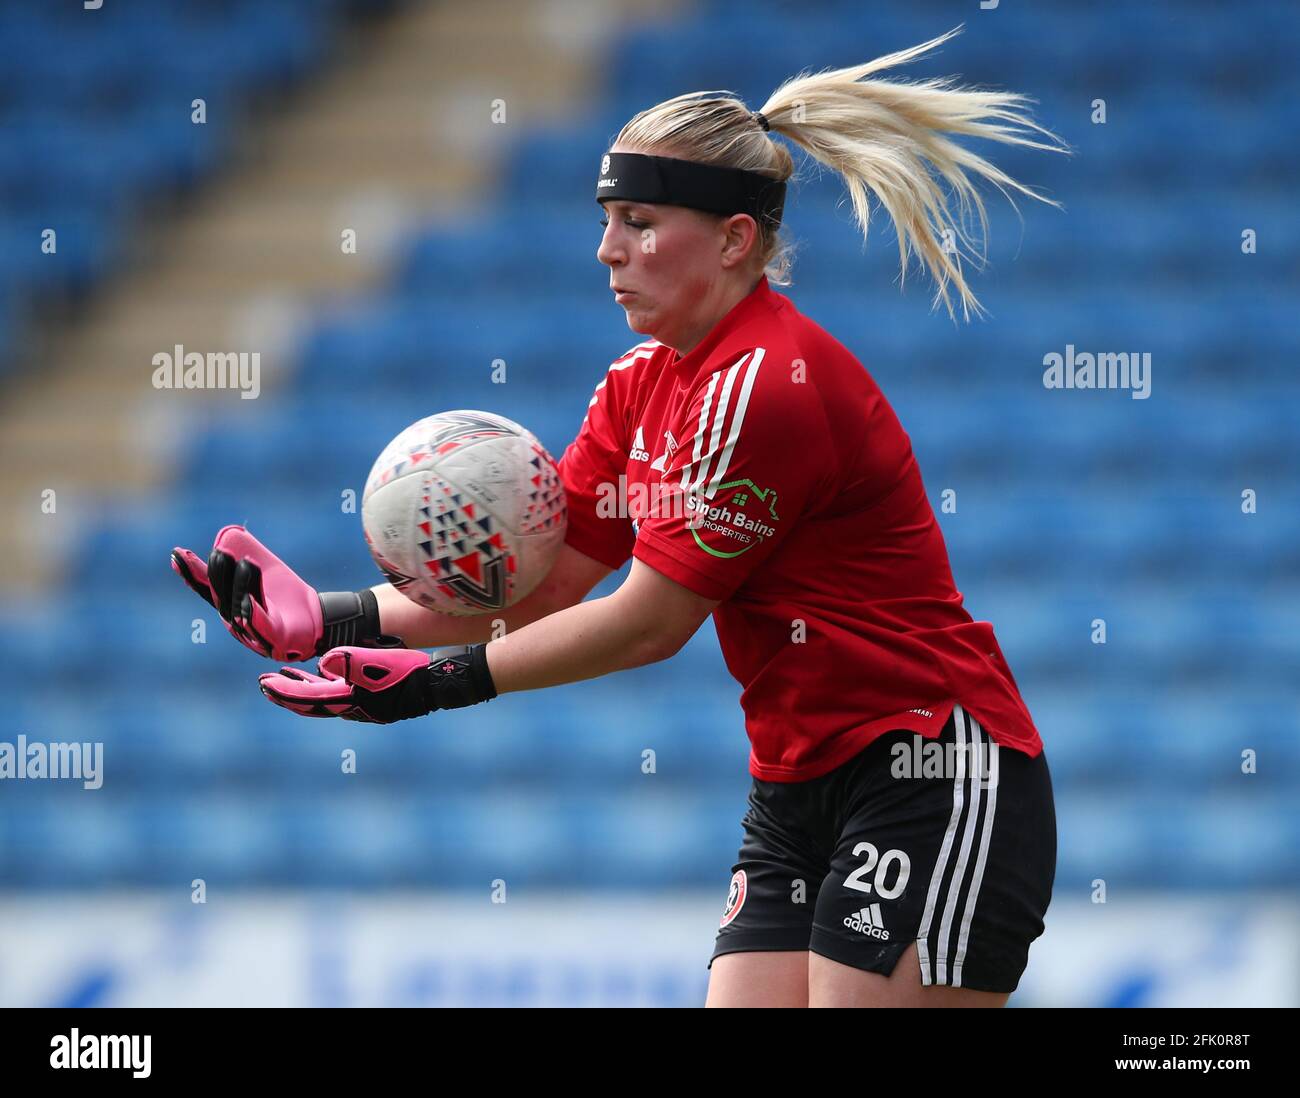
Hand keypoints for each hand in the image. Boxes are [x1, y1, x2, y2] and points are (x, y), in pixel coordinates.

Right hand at [172, 525, 389, 660]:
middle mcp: (235, 619)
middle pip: (222, 596)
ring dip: (241, 587)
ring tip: (246, 563)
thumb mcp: (263, 567)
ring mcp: (253, 632)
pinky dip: (253, 614)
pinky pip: (262, 626)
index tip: (176, 553)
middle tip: (221, 552)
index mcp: (228, 602)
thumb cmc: (284, 594)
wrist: (316, 618)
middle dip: (219, 575)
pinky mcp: (275, 639)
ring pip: (242, 608)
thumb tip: (227, 534)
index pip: (206, 586)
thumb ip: (246, 551)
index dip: (192, 572)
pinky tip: (249, 601)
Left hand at [258, 644, 497, 723]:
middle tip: (265, 683)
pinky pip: (339, 693)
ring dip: (303, 688)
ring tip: (286, 677)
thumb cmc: (408, 671)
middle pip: (310, 703)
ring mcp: (362, 705)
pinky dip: (324, 685)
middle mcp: (351, 707)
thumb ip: (348, 660)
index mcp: (348, 700)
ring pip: (323, 698)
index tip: (263, 684)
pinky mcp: (372, 698)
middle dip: (287, 692)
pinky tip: (322, 674)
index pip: (306, 699)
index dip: (283, 691)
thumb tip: (321, 662)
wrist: (437, 683)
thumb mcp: (377, 661)